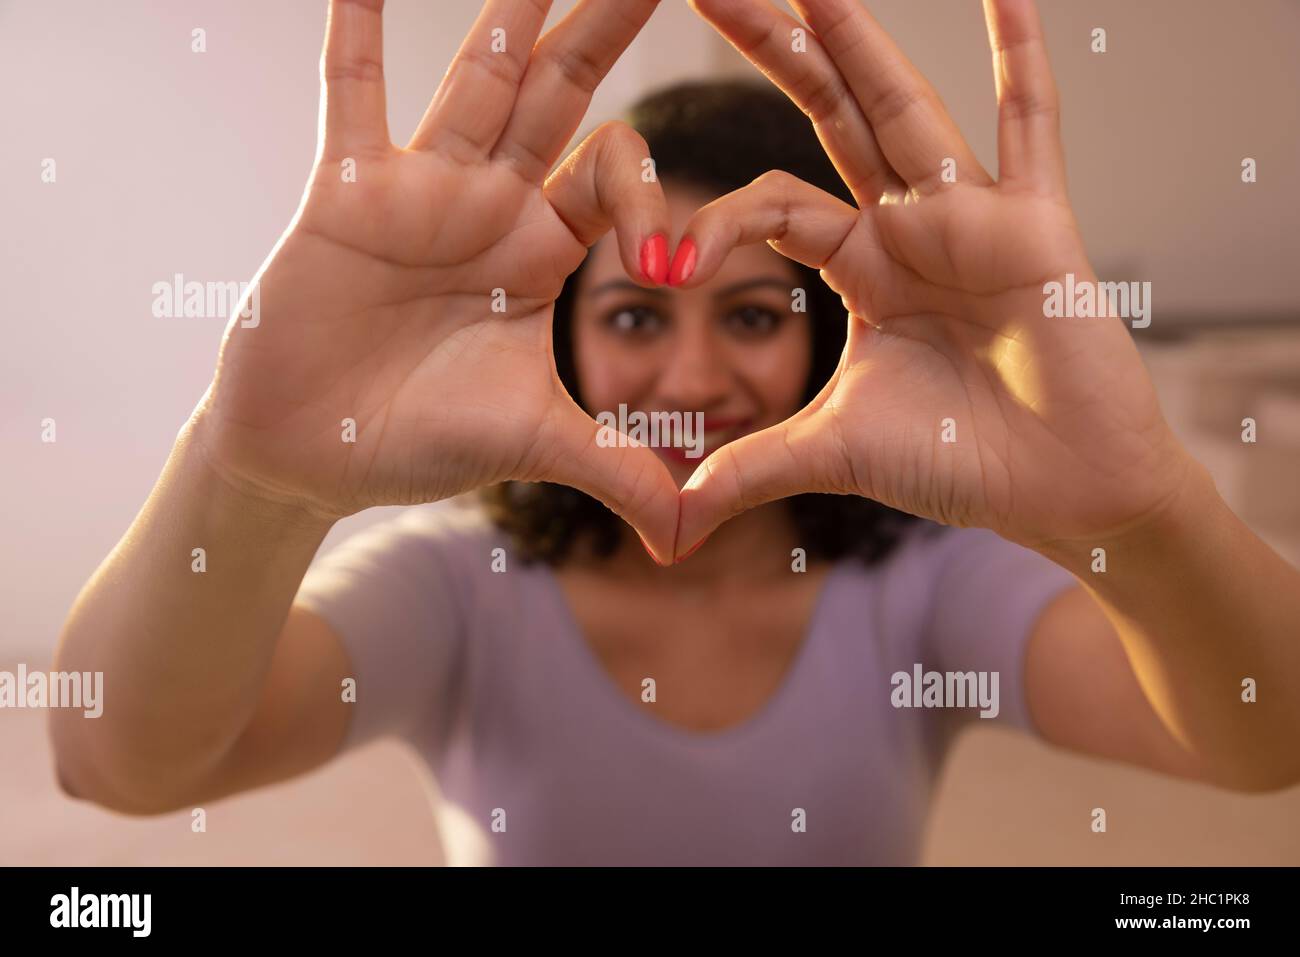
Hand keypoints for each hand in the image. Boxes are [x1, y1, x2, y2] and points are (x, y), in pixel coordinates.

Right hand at [194, 0, 682, 559]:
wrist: (313, 453)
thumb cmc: (420, 439)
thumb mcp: (534, 444)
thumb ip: (618, 471)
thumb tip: (694, 537)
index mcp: (543, 252)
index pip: (615, 176)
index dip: (650, 197)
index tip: (666, 262)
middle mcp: (492, 203)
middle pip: (562, 92)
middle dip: (607, 24)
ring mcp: (421, 188)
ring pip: (478, 78)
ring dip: (514, 9)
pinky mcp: (348, 191)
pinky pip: (353, 94)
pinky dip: (355, 31)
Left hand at [674, 0, 1194, 557]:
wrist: (1063, 492)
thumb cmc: (963, 461)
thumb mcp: (833, 454)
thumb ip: (750, 470)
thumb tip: (669, 529)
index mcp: (863, 265)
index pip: (774, 209)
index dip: (715, 224)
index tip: (665, 266)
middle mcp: (911, 225)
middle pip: (830, 117)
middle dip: (774, 51)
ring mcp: (973, 216)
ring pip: (905, 106)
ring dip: (859, 36)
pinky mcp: (1036, 224)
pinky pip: (1033, 127)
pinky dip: (1023, 58)